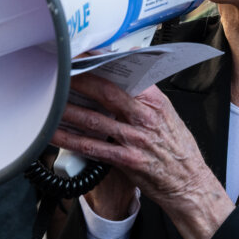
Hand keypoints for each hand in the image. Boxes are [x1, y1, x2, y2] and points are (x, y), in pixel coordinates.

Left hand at [51, 74, 233, 238]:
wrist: (190, 182)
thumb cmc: (178, 148)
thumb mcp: (169, 113)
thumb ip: (147, 91)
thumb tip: (132, 61)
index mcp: (155, 102)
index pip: (126, 74)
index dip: (101, 63)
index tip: (83, 56)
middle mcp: (145, 118)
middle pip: (106, 92)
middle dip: (79, 80)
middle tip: (59, 72)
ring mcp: (135, 139)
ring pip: (94, 119)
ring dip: (68, 109)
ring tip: (49, 100)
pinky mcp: (126, 160)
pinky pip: (92, 147)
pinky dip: (70, 140)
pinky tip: (54, 134)